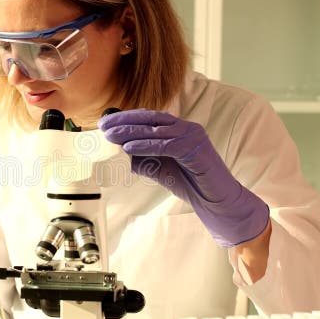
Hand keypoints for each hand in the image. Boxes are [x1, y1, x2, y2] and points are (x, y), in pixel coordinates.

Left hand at [99, 109, 268, 247]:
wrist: (216, 201)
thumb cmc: (190, 183)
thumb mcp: (160, 169)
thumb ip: (143, 159)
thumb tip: (121, 151)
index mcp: (179, 129)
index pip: (149, 117)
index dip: (126, 117)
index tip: (105, 121)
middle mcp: (187, 128)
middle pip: (152, 118)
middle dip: (125, 121)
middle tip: (103, 125)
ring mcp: (194, 136)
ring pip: (158, 130)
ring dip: (132, 132)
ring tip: (112, 136)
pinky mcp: (197, 149)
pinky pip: (168, 145)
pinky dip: (147, 145)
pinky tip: (130, 147)